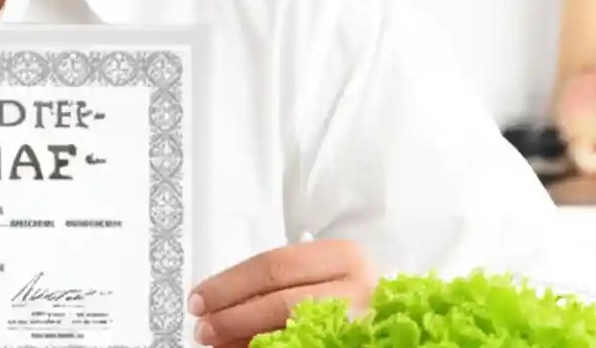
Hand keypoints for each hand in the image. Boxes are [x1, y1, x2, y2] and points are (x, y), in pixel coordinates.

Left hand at [187, 240, 376, 346]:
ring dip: (246, 339)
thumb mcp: (315, 277)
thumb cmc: (346, 293)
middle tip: (201, 327)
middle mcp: (359, 287)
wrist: (397, 319)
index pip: (274, 265)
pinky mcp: (360, 341)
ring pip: (294, 331)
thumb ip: (272, 287)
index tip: (197, 299)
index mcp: (343, 256)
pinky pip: (305, 346)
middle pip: (281, 300)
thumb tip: (213, 309)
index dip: (229, 284)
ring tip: (217, 344)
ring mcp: (364, 321)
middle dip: (233, 315)